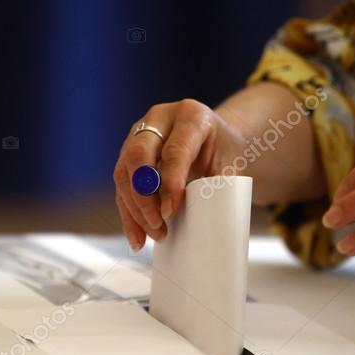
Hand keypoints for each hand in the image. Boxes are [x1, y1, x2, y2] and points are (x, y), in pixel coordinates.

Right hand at [114, 99, 245, 250]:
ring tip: (154, 236)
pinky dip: (128, 214)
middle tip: (159, 226)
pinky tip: (137, 238)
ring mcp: (140, 134)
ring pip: (124, 173)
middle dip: (144, 197)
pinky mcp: (129, 153)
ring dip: (135, 210)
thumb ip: (219, 187)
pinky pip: (122, 186)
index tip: (171, 212)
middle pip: (138, 156)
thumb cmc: (226, 152)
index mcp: (190, 116)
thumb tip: (207, 222)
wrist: (218, 139)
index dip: (170, 182)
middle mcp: (159, 119)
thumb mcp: (232, 163)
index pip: (174, 150)